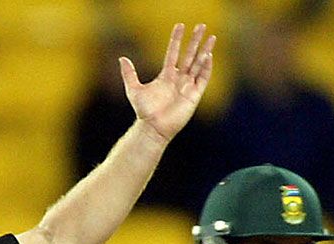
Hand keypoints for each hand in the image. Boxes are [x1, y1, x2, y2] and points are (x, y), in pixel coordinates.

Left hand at [120, 23, 215, 143]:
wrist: (153, 128)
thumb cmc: (144, 112)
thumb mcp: (134, 90)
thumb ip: (129, 74)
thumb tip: (122, 58)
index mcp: (166, 75)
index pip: (173, 53)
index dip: (176, 39)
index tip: (180, 26)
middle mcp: (178, 79)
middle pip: (189, 55)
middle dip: (195, 40)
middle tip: (201, 25)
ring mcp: (187, 86)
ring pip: (199, 64)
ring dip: (205, 50)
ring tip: (211, 37)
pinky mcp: (194, 95)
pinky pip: (203, 78)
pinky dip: (207, 67)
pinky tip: (209, 56)